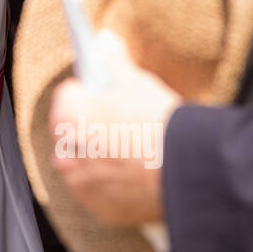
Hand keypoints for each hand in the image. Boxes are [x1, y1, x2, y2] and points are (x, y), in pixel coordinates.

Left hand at [48, 31, 183, 226]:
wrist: (187, 169)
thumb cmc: (160, 123)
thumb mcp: (137, 82)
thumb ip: (113, 60)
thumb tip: (104, 41)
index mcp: (67, 116)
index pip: (68, 95)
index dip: (90, 92)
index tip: (106, 95)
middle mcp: (65, 154)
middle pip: (71, 132)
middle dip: (89, 126)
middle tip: (119, 124)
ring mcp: (82, 186)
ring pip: (83, 165)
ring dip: (97, 158)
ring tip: (129, 151)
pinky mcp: (101, 209)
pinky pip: (100, 193)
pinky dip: (111, 186)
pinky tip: (134, 176)